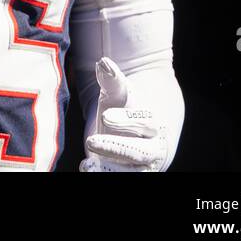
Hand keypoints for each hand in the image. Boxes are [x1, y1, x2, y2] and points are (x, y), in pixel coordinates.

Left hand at [79, 57, 167, 172]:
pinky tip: (87, 167)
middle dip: (116, 148)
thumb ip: (112, 79)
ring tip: (87, 164)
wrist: (138, 131)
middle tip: (90, 141)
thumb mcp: (119, 92)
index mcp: (153, 123)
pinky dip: (106, 175)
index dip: (126, 120)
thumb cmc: (125, 107)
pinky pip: (121, 178)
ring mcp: (142, 167)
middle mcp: (153, 149)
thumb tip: (103, 62)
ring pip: (133, 172)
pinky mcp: (130, 175)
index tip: (105, 115)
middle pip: (141, 152)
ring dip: (111, 170)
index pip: (145, 122)